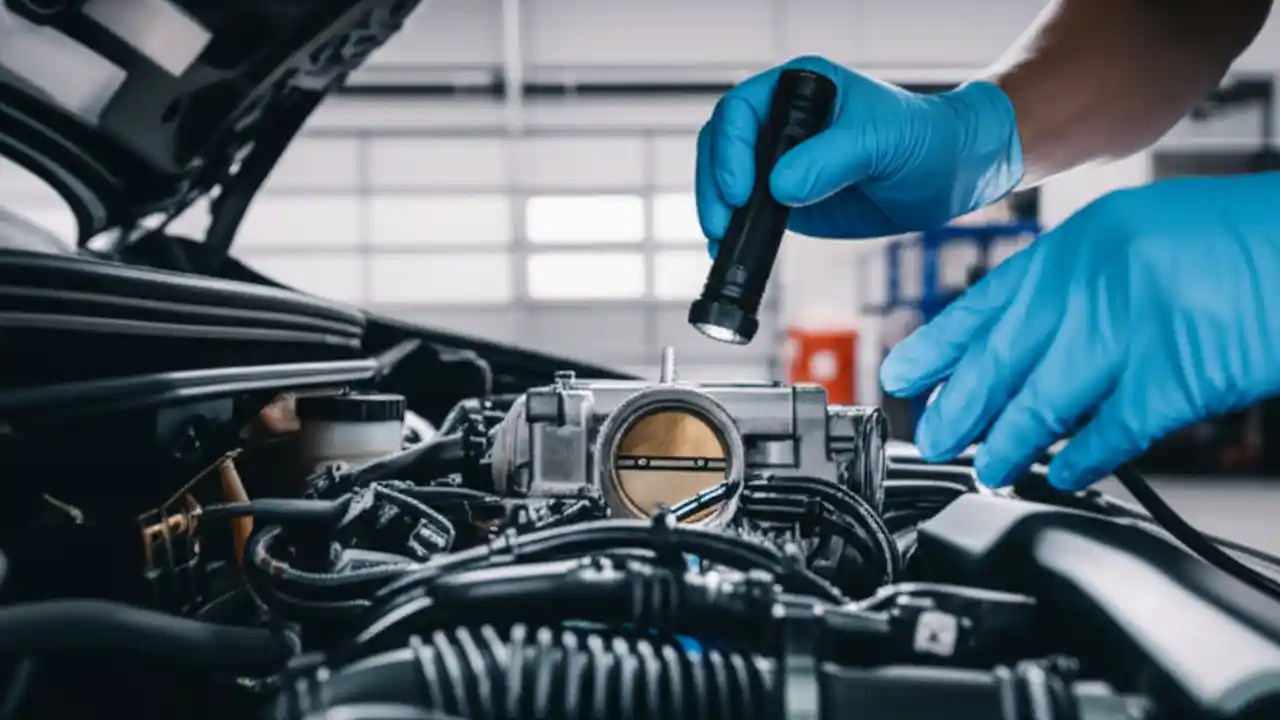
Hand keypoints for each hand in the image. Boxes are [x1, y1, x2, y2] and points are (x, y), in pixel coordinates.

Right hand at [696, 56, 1022, 253]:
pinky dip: (736, 231)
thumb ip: (830, 160)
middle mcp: (780, 122)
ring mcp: (779, 162)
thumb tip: (780, 187)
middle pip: (720, 146)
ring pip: (726, 180)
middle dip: (714, 184)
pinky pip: (748, 212)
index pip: (740, 110)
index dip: (731, 149)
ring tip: (723, 240)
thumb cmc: (924, 138)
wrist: (949, 172)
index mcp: (797, 89)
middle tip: (722, 222)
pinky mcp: (787, 198)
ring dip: (718, 209)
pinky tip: (733, 249)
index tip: (742, 188)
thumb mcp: (880, 141)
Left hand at [880, 173, 1279, 489]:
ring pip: (1040, 404)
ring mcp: (1127, 333)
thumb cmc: (1240, 239)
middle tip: (934, 437)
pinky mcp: (1170, 381)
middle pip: (998, 360)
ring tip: (985, 469)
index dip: (938, 345)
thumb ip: (1081, 286)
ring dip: (1007, 444)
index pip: (986, 304)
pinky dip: (1082, 460)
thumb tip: (1031, 341)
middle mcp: (1091, 284)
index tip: (903, 373)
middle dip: (958, 406)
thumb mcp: (1139, 239)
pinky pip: (1107, 434)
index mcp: (1078, 244)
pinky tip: (1064, 473)